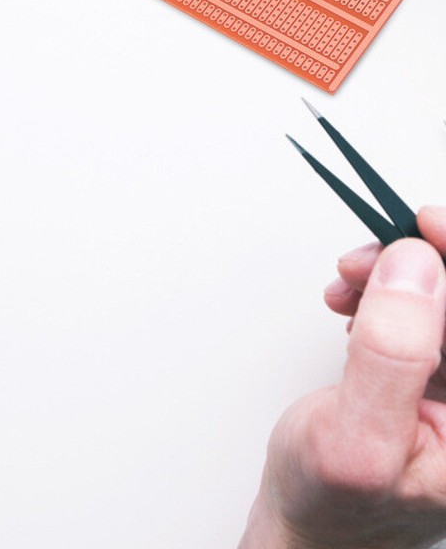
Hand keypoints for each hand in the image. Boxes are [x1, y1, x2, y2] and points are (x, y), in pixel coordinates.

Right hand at [240, 207, 445, 548]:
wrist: (309, 516)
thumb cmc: (332, 500)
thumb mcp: (355, 437)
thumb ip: (391, 355)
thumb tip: (416, 269)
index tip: (424, 225)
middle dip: (419, 265)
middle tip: (365, 260)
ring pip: (443, 299)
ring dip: (397, 275)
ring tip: (349, 284)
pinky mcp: (439, 375)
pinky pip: (426, 309)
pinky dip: (386, 291)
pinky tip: (357, 300)